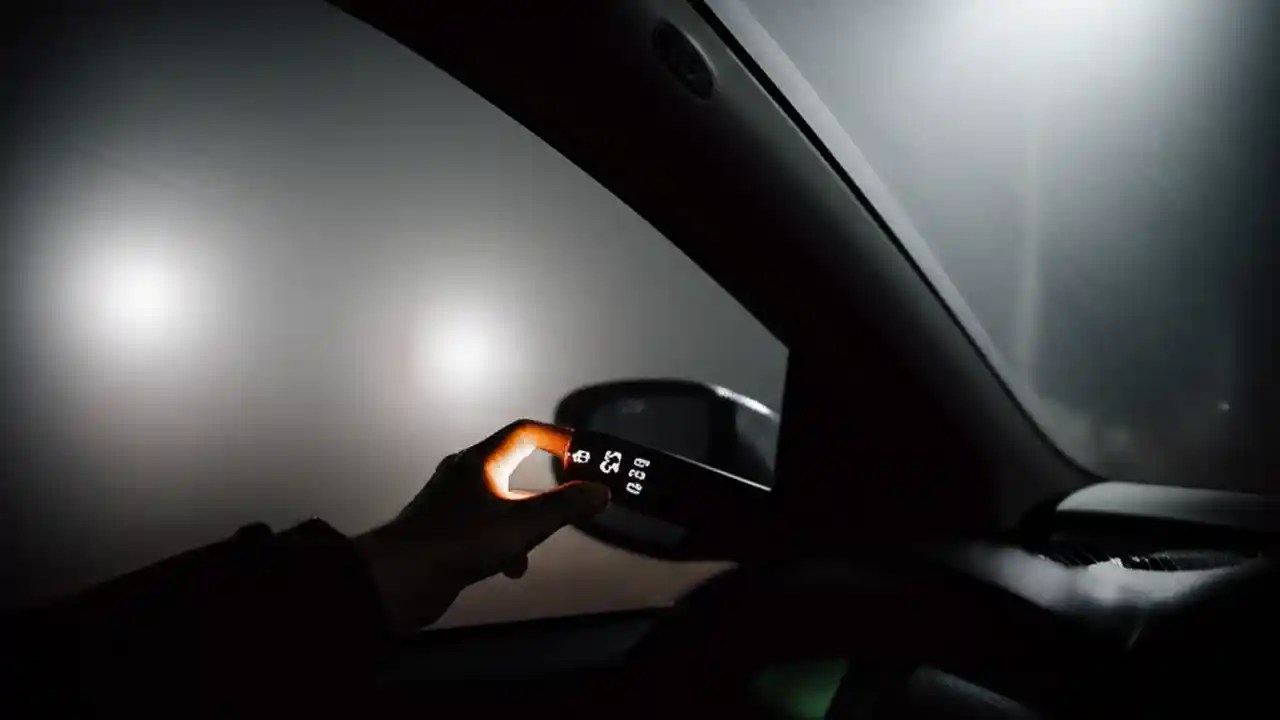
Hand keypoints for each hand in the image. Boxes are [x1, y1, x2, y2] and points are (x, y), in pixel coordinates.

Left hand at [355, 420, 610, 633]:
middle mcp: (464, 473)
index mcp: (480, 460)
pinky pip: (485, 527)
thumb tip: (600, 491)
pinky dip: (503, 543)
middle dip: (544, 493)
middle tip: (568, 504)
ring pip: (501, 503)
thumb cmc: (458, 543)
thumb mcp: (521, 526)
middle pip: (514, 468)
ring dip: (523, 525)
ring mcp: (451, 501)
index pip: (525, 432)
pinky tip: (507, 567)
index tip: (582, 455)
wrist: (397, 579)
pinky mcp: (444, 528)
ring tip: (530, 550)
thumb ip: (563, 507)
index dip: (557, 439)